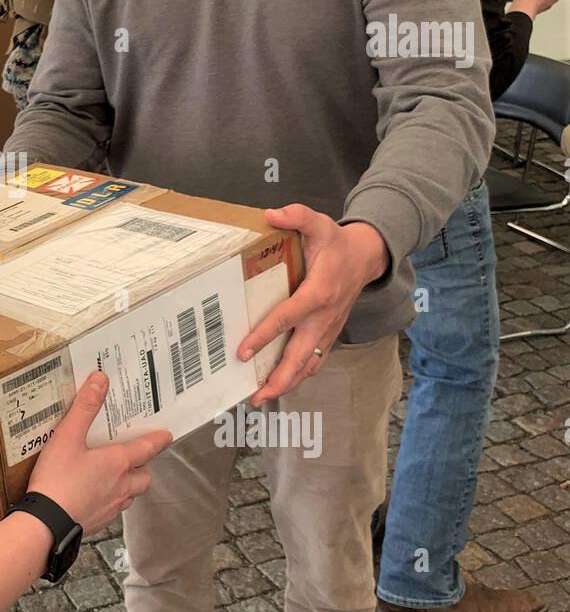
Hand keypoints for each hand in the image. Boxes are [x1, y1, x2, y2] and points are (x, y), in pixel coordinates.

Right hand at [27, 372, 170, 533]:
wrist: (45, 524)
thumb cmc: (57, 480)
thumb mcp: (67, 436)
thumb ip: (84, 408)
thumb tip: (100, 380)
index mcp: (118, 463)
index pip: (147, 449)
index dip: (158, 440)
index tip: (167, 435)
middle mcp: (121, 486)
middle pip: (144, 476)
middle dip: (144, 466)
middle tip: (137, 457)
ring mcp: (111, 507)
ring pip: (131, 495)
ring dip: (129, 484)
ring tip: (115, 475)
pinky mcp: (98, 522)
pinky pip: (113, 509)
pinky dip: (110, 500)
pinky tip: (93, 494)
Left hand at [237, 205, 387, 406]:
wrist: (368, 256)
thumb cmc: (338, 242)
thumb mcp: (319, 222)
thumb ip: (297, 216)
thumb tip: (270, 214)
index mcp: (318, 292)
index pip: (287, 318)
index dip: (264, 336)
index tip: (243, 352)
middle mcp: (324, 316)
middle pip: (300, 355)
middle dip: (279, 378)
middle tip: (257, 396)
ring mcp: (329, 328)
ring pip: (308, 364)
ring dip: (288, 382)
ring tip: (264, 397)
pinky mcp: (331, 333)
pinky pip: (315, 360)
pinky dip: (300, 375)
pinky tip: (282, 384)